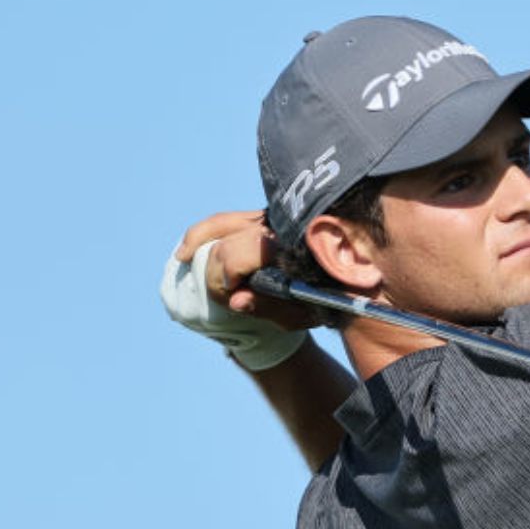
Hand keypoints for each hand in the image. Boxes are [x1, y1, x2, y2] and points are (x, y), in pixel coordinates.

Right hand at [173, 211, 320, 331]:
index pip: (242, 252)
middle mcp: (280, 223)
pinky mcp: (264, 215)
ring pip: (222, 221)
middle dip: (216, 270)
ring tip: (183, 258)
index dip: (227, 275)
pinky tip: (188, 249)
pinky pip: (225, 220)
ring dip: (198, 241)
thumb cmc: (323, 301)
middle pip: (229, 240)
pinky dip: (204, 232)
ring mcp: (271, 215)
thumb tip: (236, 301)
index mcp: (291, 246)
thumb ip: (267, 307)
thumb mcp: (300, 313)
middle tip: (220, 292)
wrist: (346, 282)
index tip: (230, 296)